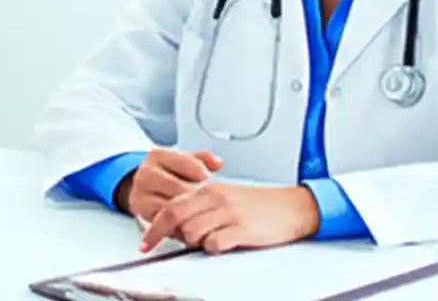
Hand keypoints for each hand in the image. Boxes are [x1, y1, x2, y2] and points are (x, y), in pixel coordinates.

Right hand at [117, 149, 222, 220]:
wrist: (146, 188)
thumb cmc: (169, 174)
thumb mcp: (184, 161)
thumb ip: (203, 159)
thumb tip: (218, 163)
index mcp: (157, 156)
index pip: (180, 161)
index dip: (196, 169)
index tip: (207, 176)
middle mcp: (146, 173)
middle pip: (176, 185)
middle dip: (195, 194)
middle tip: (211, 200)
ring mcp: (141, 193)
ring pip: (169, 204)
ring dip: (189, 210)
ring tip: (204, 212)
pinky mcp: (142, 211)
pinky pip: (163, 219)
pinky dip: (180, 222)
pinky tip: (192, 222)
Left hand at [140, 184, 319, 254]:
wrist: (291, 207)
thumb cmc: (258, 206)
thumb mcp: (225, 199)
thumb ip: (200, 208)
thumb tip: (176, 227)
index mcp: (209, 190)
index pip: (171, 205)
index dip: (153, 225)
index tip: (145, 241)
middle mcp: (216, 198)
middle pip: (174, 216)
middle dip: (159, 234)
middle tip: (152, 247)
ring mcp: (229, 214)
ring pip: (192, 231)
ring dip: (191, 242)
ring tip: (204, 243)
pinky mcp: (243, 229)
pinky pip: (215, 243)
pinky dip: (212, 248)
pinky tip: (220, 245)